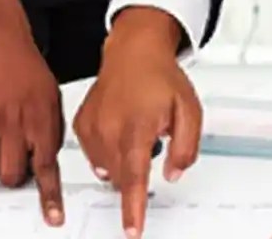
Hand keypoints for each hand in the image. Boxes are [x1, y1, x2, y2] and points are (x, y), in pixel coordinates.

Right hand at [0, 16, 64, 225]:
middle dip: (13, 173)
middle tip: (12, 156)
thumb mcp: (50, 96)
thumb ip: (49, 130)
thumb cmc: (24, 65)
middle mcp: (14, 121)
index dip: (49, 196)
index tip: (52, 216)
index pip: (46, 167)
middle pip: (11, 175)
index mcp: (40, 118)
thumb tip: (46, 162)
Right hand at [73, 7, 197, 237]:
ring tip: (135, 129)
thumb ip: (185, 148)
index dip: (133, 208)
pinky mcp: (81, 125)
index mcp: (137, 128)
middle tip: (150, 138)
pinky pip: (93, 155)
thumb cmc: (160, 77)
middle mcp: (110, 129)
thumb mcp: (189, 111)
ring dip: (122, 161)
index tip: (131, 230)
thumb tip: (173, 173)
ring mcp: (92, 127)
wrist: (133, 51)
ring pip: (106, 169)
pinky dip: (107, 151)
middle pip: (121, 176)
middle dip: (137, 170)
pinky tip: (118, 129)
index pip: (134, 178)